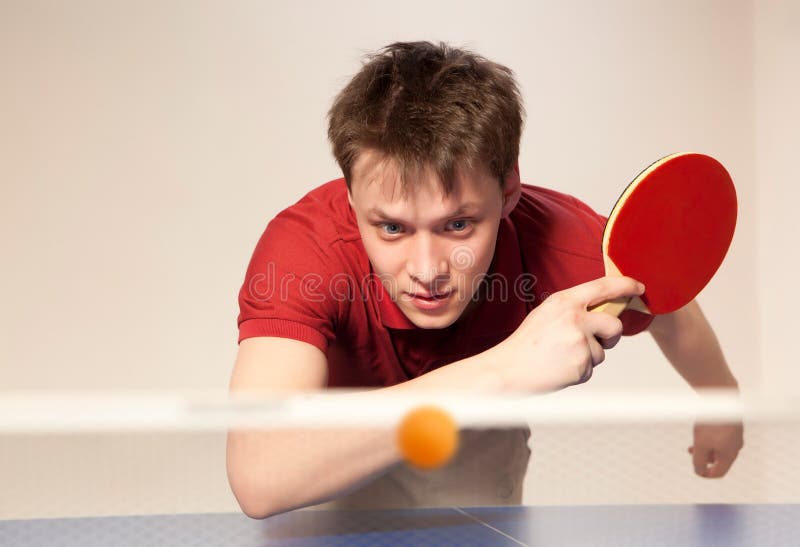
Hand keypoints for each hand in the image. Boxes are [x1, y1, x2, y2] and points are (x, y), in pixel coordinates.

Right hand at [489, 276, 644, 391]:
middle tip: (594, 342)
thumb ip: (573, 309)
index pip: (603, 286)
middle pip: (614, 325)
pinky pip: (592, 369)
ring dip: (588, 357)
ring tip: (561, 357)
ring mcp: (579, 341)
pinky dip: (579, 372)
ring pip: (602, 351)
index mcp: (564, 301)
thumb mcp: (547, 314)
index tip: (639, 288)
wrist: (509, 369)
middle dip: (610, 336)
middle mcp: (574, 317)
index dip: (625, 285)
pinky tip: (560, 368)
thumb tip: (603, 313)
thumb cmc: (526, 344)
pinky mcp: (582, 364)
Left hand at [689, 421, 743, 477]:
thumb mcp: (701, 444)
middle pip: (719, 460)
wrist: (722, 397)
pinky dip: (711, 437)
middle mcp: (736, 446)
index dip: (706, 474)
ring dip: (706, 447)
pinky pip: (722, 436)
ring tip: (694, 439)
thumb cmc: (711, 422)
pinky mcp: (733, 424)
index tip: (695, 469)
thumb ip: (699, 460)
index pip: (719, 472)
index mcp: (730, 454)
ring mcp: (736, 435)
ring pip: (720, 447)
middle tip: (690, 450)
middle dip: (704, 457)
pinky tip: (701, 429)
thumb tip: (699, 472)